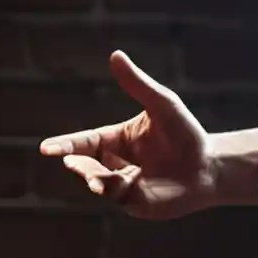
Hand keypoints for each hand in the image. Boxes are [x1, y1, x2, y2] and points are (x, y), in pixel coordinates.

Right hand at [39, 51, 214, 219]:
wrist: (211, 165)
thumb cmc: (186, 133)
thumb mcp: (162, 104)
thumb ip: (138, 84)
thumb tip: (115, 55)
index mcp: (115, 140)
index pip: (84, 141)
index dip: (65, 145)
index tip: (46, 149)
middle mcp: (115, 163)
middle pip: (84, 164)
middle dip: (78, 165)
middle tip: (73, 161)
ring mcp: (123, 185)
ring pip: (98, 183)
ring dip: (96, 180)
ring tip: (99, 180)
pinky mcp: (135, 203)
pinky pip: (118, 198)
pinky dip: (118, 191)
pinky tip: (131, 182)